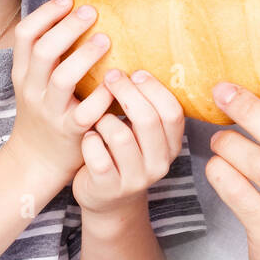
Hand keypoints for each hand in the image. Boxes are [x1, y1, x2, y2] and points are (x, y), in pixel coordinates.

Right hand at [6, 0, 117, 189]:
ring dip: (85, 56)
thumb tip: (78, 12)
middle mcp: (32, 89)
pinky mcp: (69, 131)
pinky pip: (85, 112)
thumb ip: (50, 54)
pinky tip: (114, 83)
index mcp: (23, 72)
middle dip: (67, 27)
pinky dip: (101, 96)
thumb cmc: (45, 111)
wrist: (37, 159)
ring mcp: (50, 111)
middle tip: (92, 12)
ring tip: (105, 39)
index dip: (45, 14)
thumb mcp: (36, 81)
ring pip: (63, 79)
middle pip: (44, 51)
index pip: (25, 35)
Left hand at [73, 69, 185, 216]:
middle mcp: (159, 163)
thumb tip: (137, 61)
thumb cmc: (122, 154)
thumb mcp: (142, 134)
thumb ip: (146, 106)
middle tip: (110, 75)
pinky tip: (87, 136)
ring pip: (121, 136)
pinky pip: (97, 156)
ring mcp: (135, 178)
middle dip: (126, 92)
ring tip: (97, 114)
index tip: (135, 71)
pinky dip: (89, 140)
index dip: (154, 89)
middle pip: (148, 120)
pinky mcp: (109, 187)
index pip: (173, 112)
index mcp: (172, 145)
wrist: (106, 199)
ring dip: (105, 119)